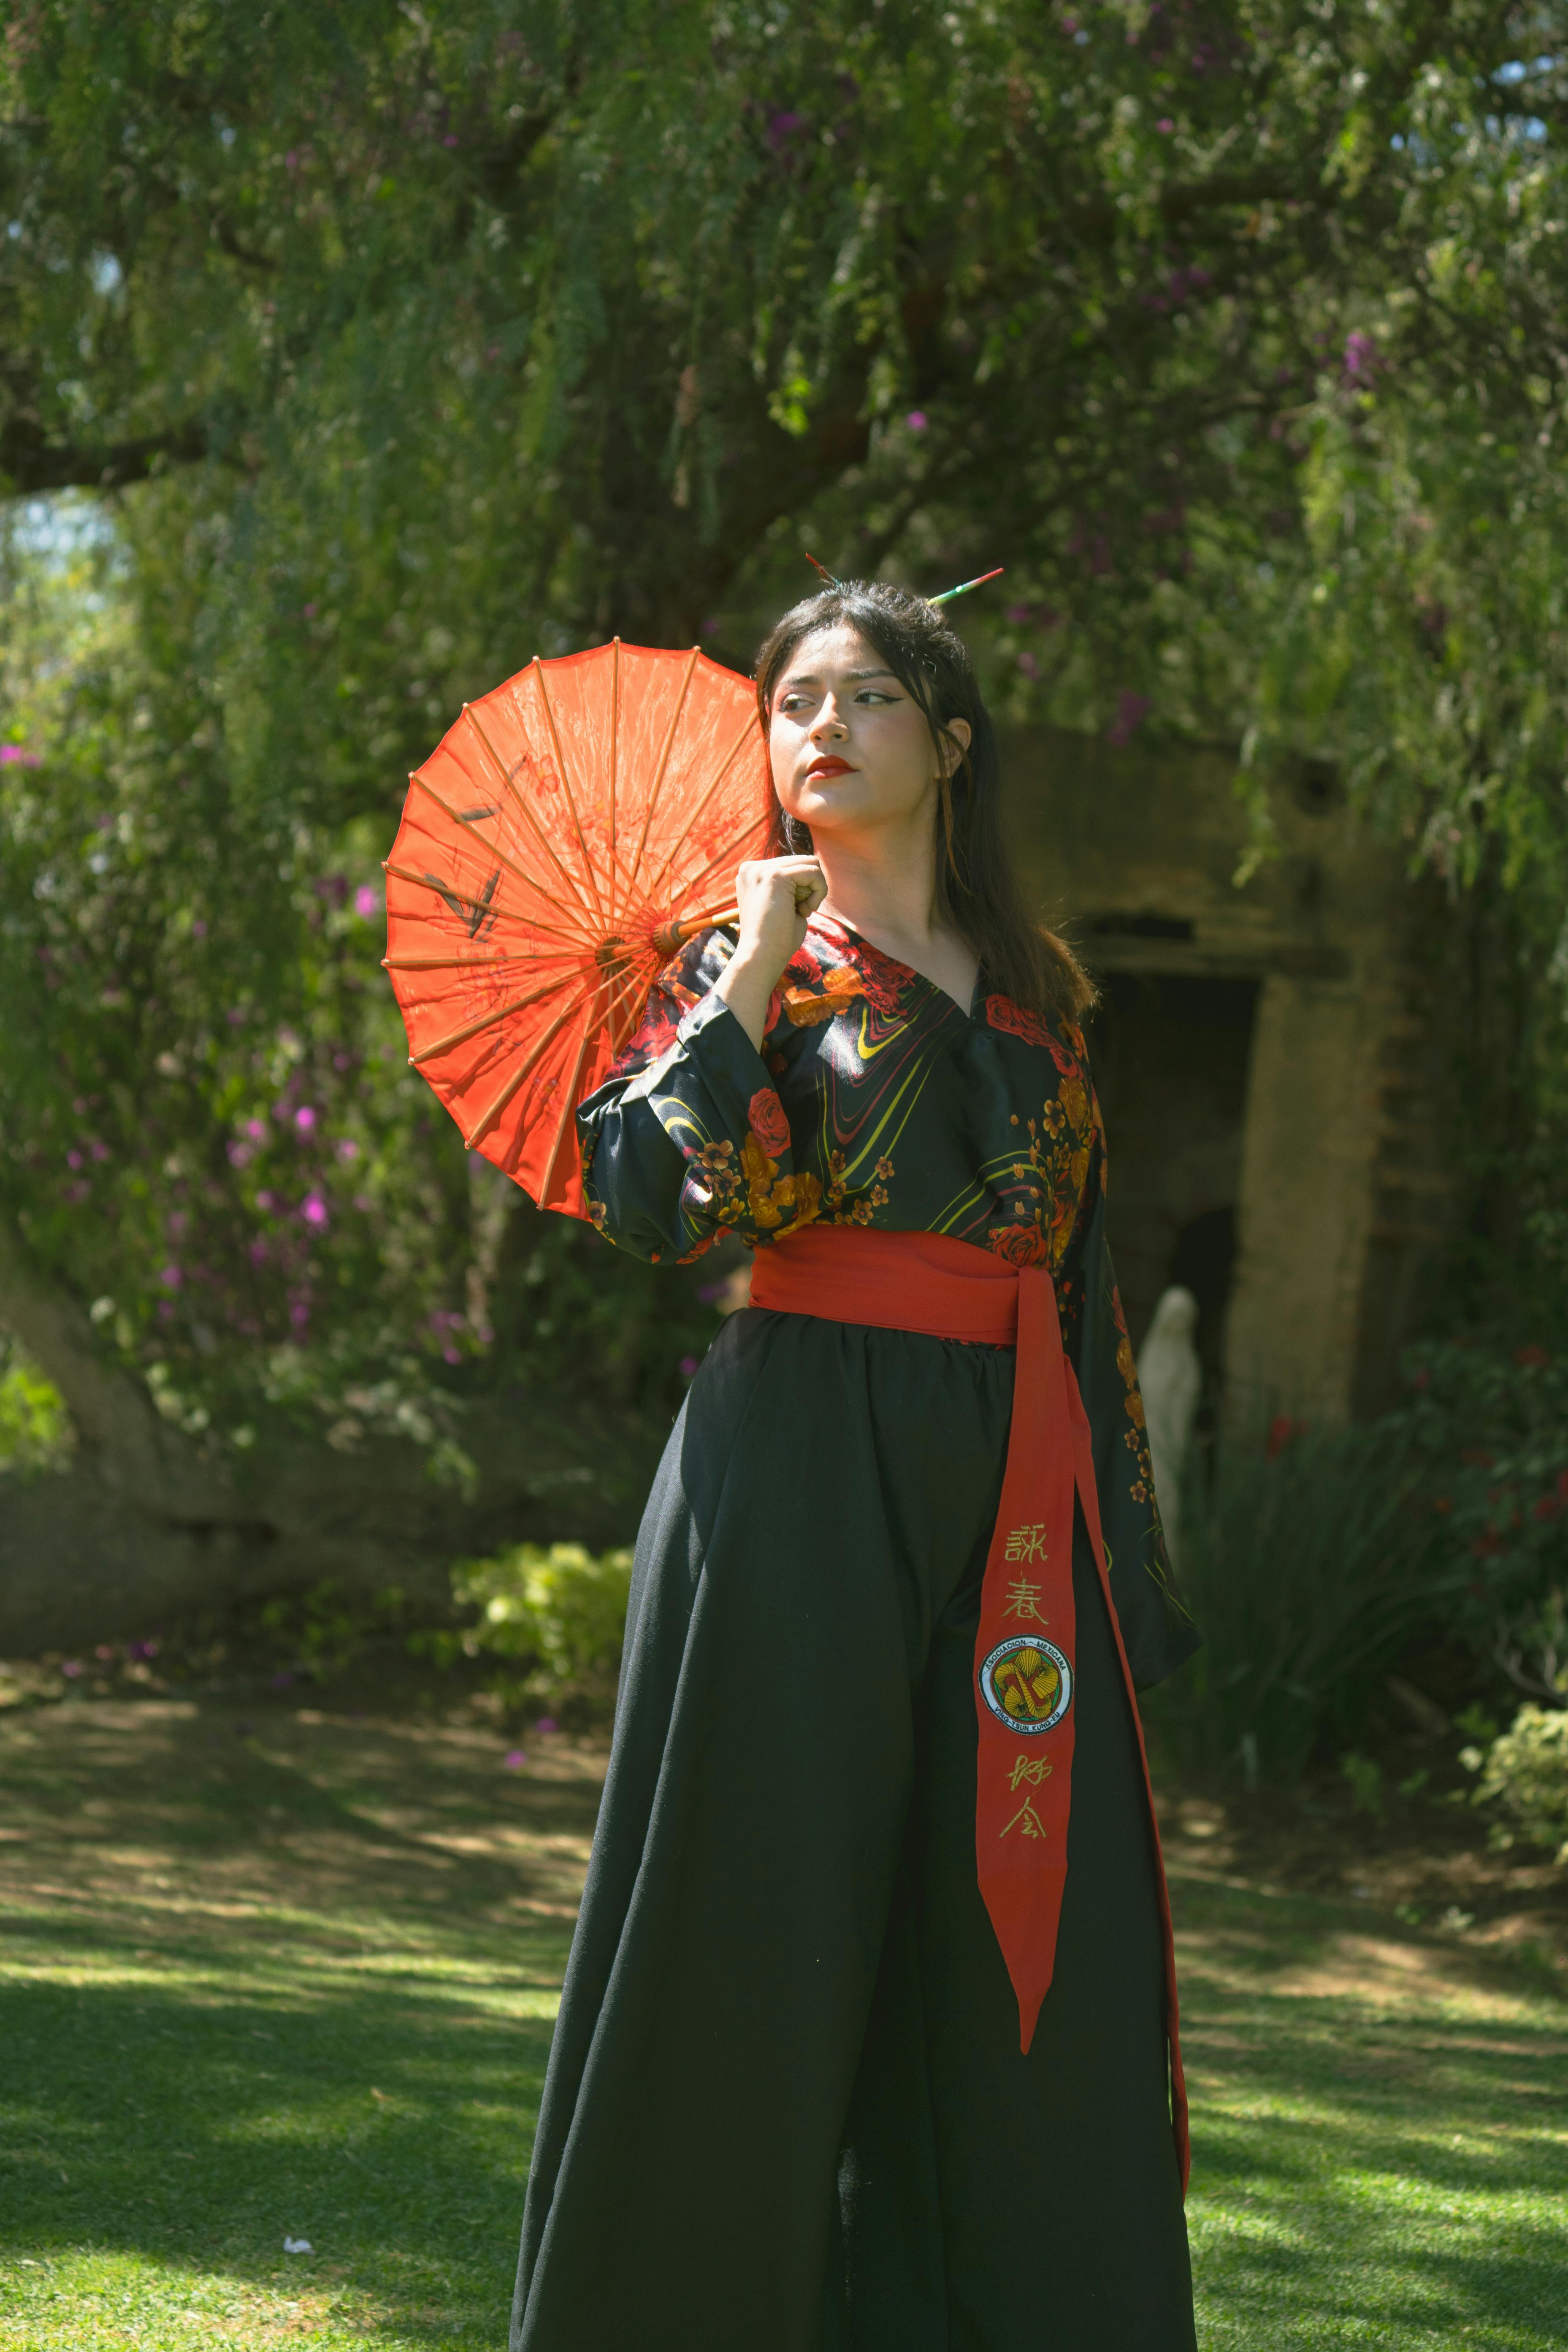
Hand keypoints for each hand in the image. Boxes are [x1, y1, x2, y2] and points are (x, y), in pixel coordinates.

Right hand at [714, 855, 825, 1049]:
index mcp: (752, 873)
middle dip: (810, 887)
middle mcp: (752, 867)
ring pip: (812, 863)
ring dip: (815, 889)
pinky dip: (818, 893)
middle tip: (799, 911)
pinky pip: (814, 872)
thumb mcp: (783, 903)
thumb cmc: (776, 939)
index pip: (793, 865)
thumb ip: (792, 883)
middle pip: (804, 860)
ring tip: (800, 911)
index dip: (802, 889)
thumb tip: (813, 866)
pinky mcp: (774, 875)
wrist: (760, 958)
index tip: (791, 911)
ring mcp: (761, 869)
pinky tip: (804, 911)